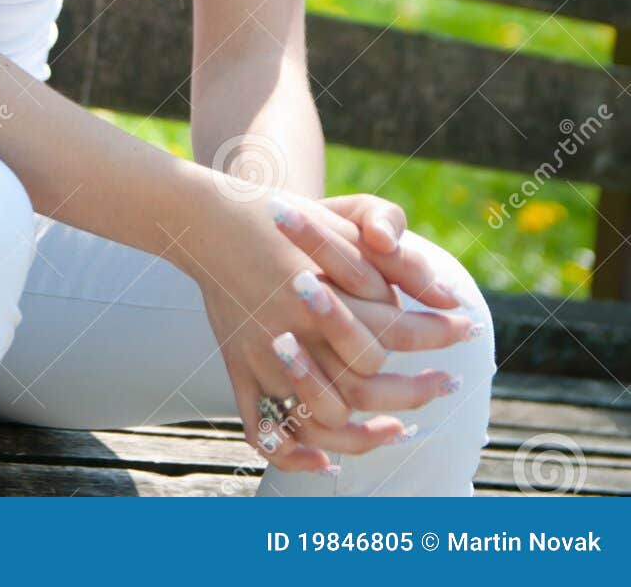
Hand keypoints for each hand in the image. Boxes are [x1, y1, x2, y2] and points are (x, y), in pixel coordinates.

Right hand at [256, 192, 474, 475]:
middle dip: (416, 389)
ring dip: (366, 433)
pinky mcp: (238, 370)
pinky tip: (327, 459)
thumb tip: (448, 295)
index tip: (469, 328)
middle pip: (366, 384)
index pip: (396, 328)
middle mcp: (293, 332)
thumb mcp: (340, 222)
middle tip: (450, 383)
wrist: (207, 219)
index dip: (439, 332)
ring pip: (320, 418)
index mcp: (322, 293)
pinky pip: (263, 429)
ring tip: (400, 426)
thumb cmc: (282, 217)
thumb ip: (392, 260)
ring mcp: (262, 357)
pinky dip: (295, 454)